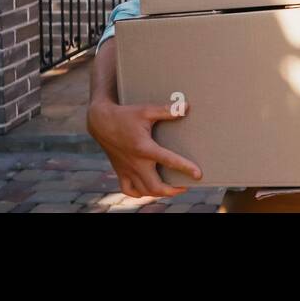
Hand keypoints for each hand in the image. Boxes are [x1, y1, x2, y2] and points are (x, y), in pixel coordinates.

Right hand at [87, 100, 201, 198]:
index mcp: (144, 148)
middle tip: (185, 186)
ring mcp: (127, 169)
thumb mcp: (146, 110)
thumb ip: (167, 110)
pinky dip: (140, 193)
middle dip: (172, 190)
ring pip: (143, 191)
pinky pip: (129, 190)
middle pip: (155, 186)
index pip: (168, 160)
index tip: (198, 175)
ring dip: (159, 193)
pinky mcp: (120, 171)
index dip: (185, 168)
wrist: (100, 122)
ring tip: (172, 189)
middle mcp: (135, 162)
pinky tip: (149, 190)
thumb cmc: (126, 115)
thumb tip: (187, 107)